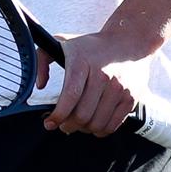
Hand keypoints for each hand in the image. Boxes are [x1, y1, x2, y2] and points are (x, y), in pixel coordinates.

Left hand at [42, 29, 158, 136]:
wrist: (129, 41)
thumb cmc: (91, 46)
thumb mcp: (63, 42)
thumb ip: (42, 59)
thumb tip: (40, 85)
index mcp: (82, 62)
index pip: (70, 96)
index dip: (58, 115)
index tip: (50, 123)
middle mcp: (102, 76)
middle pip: (82, 115)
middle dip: (68, 126)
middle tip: (64, 125)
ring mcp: (118, 88)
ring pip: (97, 124)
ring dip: (84, 130)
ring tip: (79, 124)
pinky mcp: (131, 98)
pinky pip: (113, 125)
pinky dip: (101, 131)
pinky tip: (94, 125)